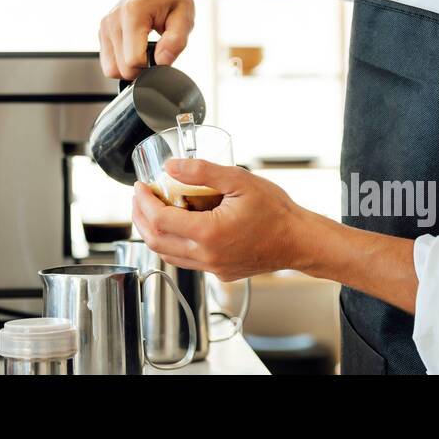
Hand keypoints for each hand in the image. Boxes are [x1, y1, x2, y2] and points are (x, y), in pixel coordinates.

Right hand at [98, 0, 193, 79]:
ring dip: (130, 66)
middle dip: (141, 69)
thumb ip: (176, 41)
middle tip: (157, 52)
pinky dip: (122, 60)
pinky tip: (136, 46)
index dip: (152, 68)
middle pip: (120, 69)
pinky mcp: (102, 30)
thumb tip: (163, 62)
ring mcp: (105, 25)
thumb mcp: (185, 16)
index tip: (163, 55)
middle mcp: (113, 20)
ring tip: (146, 49)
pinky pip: (108, 60)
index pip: (133, 62)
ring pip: (110, 69)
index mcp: (132, 14)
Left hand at [131, 158, 329, 282]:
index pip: (159, 220)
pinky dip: (172, 243)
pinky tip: (178, 224)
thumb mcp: (239, 180)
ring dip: (153, 232)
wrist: (299, 241)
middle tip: (139, 197)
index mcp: (209, 234)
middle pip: (156, 241)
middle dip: (140, 217)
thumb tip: (171, 166)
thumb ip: (202, 172)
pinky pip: (185, 260)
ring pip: (167, 254)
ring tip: (152, 209)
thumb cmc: (276, 212)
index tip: (140, 186)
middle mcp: (207, 256)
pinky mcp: (219, 272)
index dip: (143, 202)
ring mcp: (213, 267)